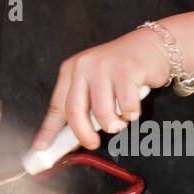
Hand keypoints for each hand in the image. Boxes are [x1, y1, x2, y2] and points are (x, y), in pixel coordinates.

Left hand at [33, 29, 170, 151]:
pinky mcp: (126, 70)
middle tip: (92, 144)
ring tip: (121, 115)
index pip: (56, 106)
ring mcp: (104, 67)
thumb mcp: (94, 82)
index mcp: (71, 70)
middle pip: (74, 111)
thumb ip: (82, 105)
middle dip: (83, 134)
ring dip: (114, 123)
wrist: (151, 46)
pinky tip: (133, 105)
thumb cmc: (122, 69)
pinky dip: (131, 113)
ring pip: (102, 113)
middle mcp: (84, 66)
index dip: (49, 130)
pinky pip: (126, 108)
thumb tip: (71, 137)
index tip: (41, 147)